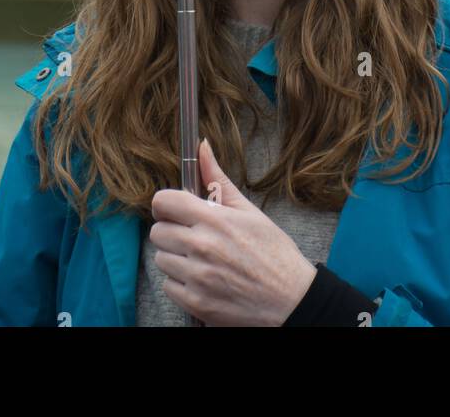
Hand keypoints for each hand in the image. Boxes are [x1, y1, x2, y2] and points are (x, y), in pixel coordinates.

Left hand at [150, 138, 316, 325]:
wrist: (291, 299)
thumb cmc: (273, 252)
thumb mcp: (248, 211)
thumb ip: (217, 179)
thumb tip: (202, 146)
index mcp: (214, 219)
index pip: (164, 202)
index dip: (165, 204)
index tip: (174, 210)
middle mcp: (202, 247)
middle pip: (157, 232)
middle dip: (172, 231)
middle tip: (192, 237)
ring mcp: (198, 277)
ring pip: (161, 259)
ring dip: (176, 259)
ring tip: (201, 260)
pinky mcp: (196, 303)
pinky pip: (168, 286)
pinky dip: (181, 284)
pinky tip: (203, 280)